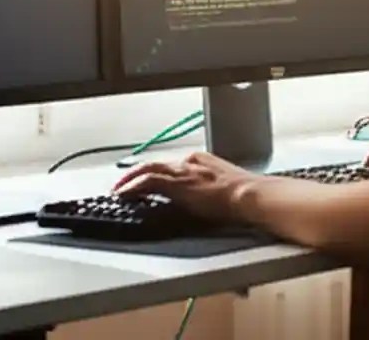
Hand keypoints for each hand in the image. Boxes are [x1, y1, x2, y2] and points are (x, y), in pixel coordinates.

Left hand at [112, 151, 256, 222]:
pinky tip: (123, 195)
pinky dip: (132, 187)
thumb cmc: (246, 197)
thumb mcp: (225, 190)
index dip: (158, 174)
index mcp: (202, 162)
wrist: (250, 195)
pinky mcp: (176, 183)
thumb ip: (212, 193)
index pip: (173, 166)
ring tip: (118, 190)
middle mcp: (189, 162)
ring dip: (130, 179)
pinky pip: (146, 182)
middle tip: (124, 184)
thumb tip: (208, 206)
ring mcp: (182, 171)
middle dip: (138, 173)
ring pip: (147, 169)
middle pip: (157, 164)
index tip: (149, 181)